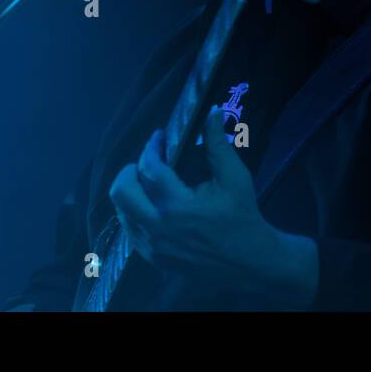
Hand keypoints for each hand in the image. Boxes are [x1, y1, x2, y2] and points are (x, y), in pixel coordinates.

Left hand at [108, 107, 318, 306]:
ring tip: (149, 181)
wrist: (249, 260)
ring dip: (131, 191)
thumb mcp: (235, 177)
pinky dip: (135, 212)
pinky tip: (152, 204)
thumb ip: (217, 144)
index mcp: (177, 207)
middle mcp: (157, 228)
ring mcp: (152, 247)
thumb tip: (211, 111)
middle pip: (121, 192)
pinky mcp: (152, 259)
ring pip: (121, 212)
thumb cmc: (242, 216)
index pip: (150, 168)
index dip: (152, 147)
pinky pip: (130, 230)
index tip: (160, 136)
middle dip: (130, 170)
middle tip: (148, 161)